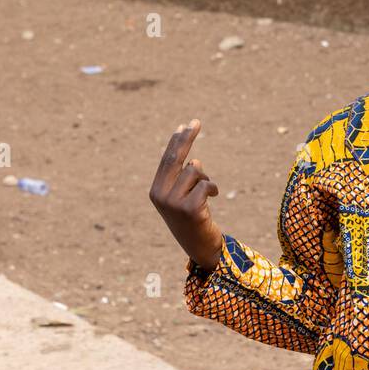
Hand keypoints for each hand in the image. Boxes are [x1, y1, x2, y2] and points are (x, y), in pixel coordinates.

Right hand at [149, 119, 224, 272]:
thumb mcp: (184, 197)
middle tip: (196, 122)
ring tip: (205, 194)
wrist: (201, 247)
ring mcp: (173, 203)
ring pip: (195, 171)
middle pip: (175, 159)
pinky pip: (206, 185)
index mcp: (155, 191)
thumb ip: (185, 179)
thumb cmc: (193, 220)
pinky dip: (212, 188)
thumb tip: (195, 160)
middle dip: (186, 138)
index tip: (185, 125)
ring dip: (205, 179)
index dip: (176, 141)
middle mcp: (160, 196)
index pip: (167, 160)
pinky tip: (211, 200)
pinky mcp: (189, 209)